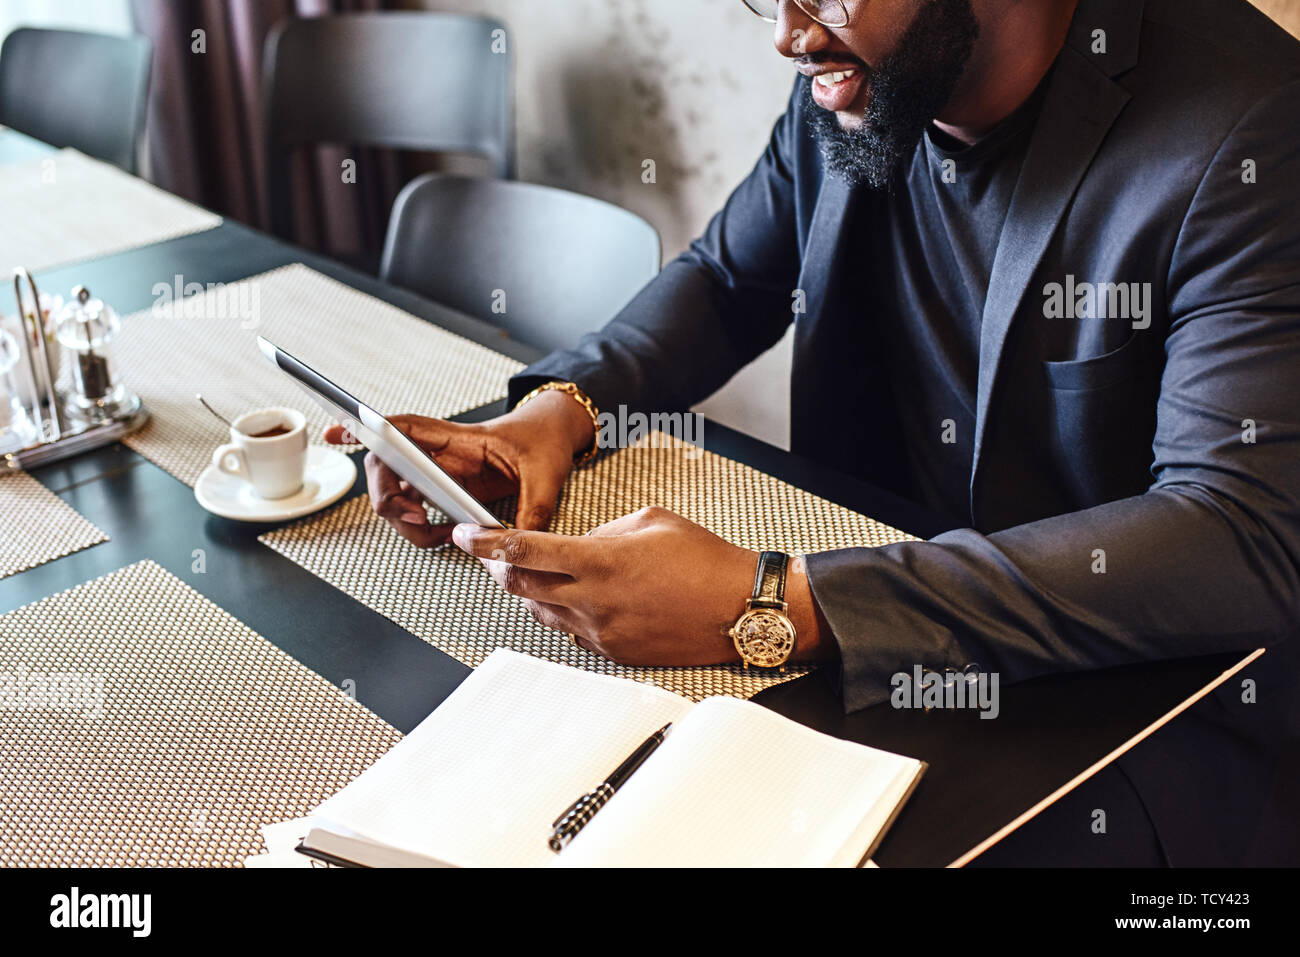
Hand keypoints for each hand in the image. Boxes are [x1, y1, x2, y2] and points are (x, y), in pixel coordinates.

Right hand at [323, 389, 595, 546]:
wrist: (553, 436)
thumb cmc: (544, 443)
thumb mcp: (547, 475)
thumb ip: (532, 511)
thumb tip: (515, 547)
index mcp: (460, 438)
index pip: (406, 428)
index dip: (369, 431)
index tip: (338, 433)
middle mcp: (441, 454)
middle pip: (387, 468)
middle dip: (386, 498)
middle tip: (416, 521)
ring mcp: (439, 473)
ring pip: (396, 494)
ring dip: (403, 520)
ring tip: (438, 535)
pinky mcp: (444, 490)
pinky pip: (414, 507)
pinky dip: (417, 527)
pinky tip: (441, 536)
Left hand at [450, 505, 835, 665]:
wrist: (739, 608)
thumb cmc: (704, 560)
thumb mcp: (650, 520)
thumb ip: (602, 530)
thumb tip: (577, 545)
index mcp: (600, 560)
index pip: (524, 550)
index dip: (485, 541)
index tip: (464, 534)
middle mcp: (593, 600)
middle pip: (519, 585)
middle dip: (497, 565)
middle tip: (490, 551)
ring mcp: (601, 631)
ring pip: (541, 611)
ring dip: (529, 590)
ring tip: (532, 571)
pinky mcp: (614, 652)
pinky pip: (571, 631)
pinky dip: (562, 611)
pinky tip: (575, 597)